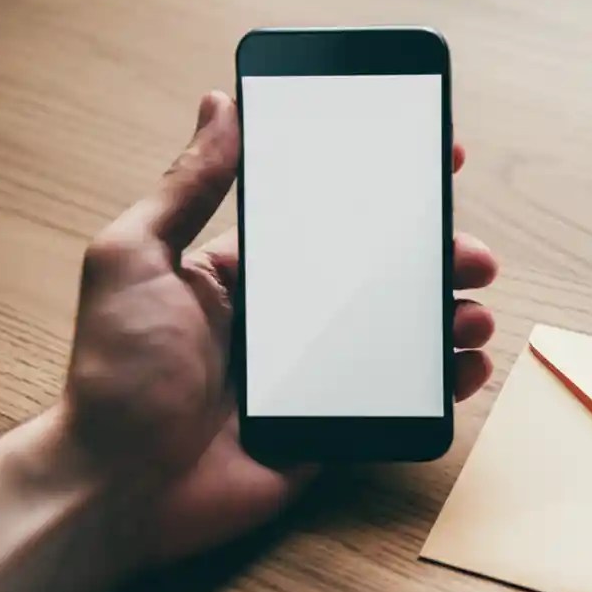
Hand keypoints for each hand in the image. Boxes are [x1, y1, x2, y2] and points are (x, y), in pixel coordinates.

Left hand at [63, 91, 498, 562]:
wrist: (120, 487)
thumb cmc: (116, 372)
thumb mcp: (137, 257)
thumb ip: (187, 186)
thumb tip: (220, 105)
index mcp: (251, 272)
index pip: (332, 221)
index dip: (385, 193)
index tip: (433, 161)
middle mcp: (290, 319)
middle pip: (383, 277)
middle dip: (437, 260)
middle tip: (473, 256)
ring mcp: (316, 374)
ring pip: (402, 335)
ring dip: (450, 318)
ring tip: (475, 316)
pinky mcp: (333, 425)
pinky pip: (401, 398)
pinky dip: (442, 383)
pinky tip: (466, 367)